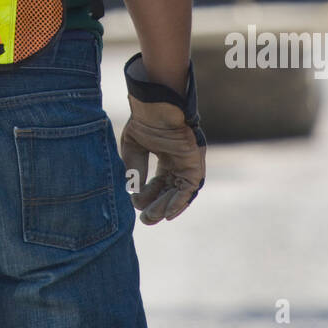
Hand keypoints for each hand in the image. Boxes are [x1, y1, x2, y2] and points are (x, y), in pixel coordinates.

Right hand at [119, 55, 205, 224]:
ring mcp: (188, 162)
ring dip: (166, 207)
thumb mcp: (133, 148)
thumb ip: (135, 169)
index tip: (136, 204)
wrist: (156, 106)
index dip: (148, 194)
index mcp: (166, 154)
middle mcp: (178, 161)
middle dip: (156, 206)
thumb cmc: (145, 120)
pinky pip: (189, 188)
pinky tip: (168, 213)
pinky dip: (179, 202)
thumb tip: (133, 192)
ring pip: (179, 192)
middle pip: (169, 190)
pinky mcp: (195, 164)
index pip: (159, 182)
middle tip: (145, 221)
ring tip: (152, 219)